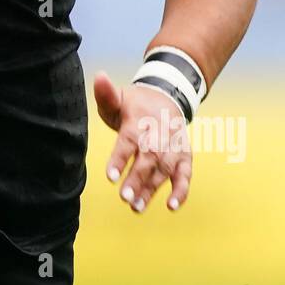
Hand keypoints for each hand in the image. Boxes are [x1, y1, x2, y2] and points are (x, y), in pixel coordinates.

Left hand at [94, 72, 191, 214]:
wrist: (167, 97)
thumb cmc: (134, 105)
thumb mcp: (118, 98)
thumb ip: (106, 94)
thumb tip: (98, 76)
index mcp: (139, 120)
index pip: (129, 140)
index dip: (120, 158)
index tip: (110, 176)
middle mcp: (159, 133)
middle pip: (149, 157)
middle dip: (137, 178)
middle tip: (124, 198)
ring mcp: (174, 145)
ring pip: (165, 169)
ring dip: (152, 189)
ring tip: (136, 208)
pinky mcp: (185, 156)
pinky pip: (185, 175)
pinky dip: (181, 190)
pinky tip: (171, 206)